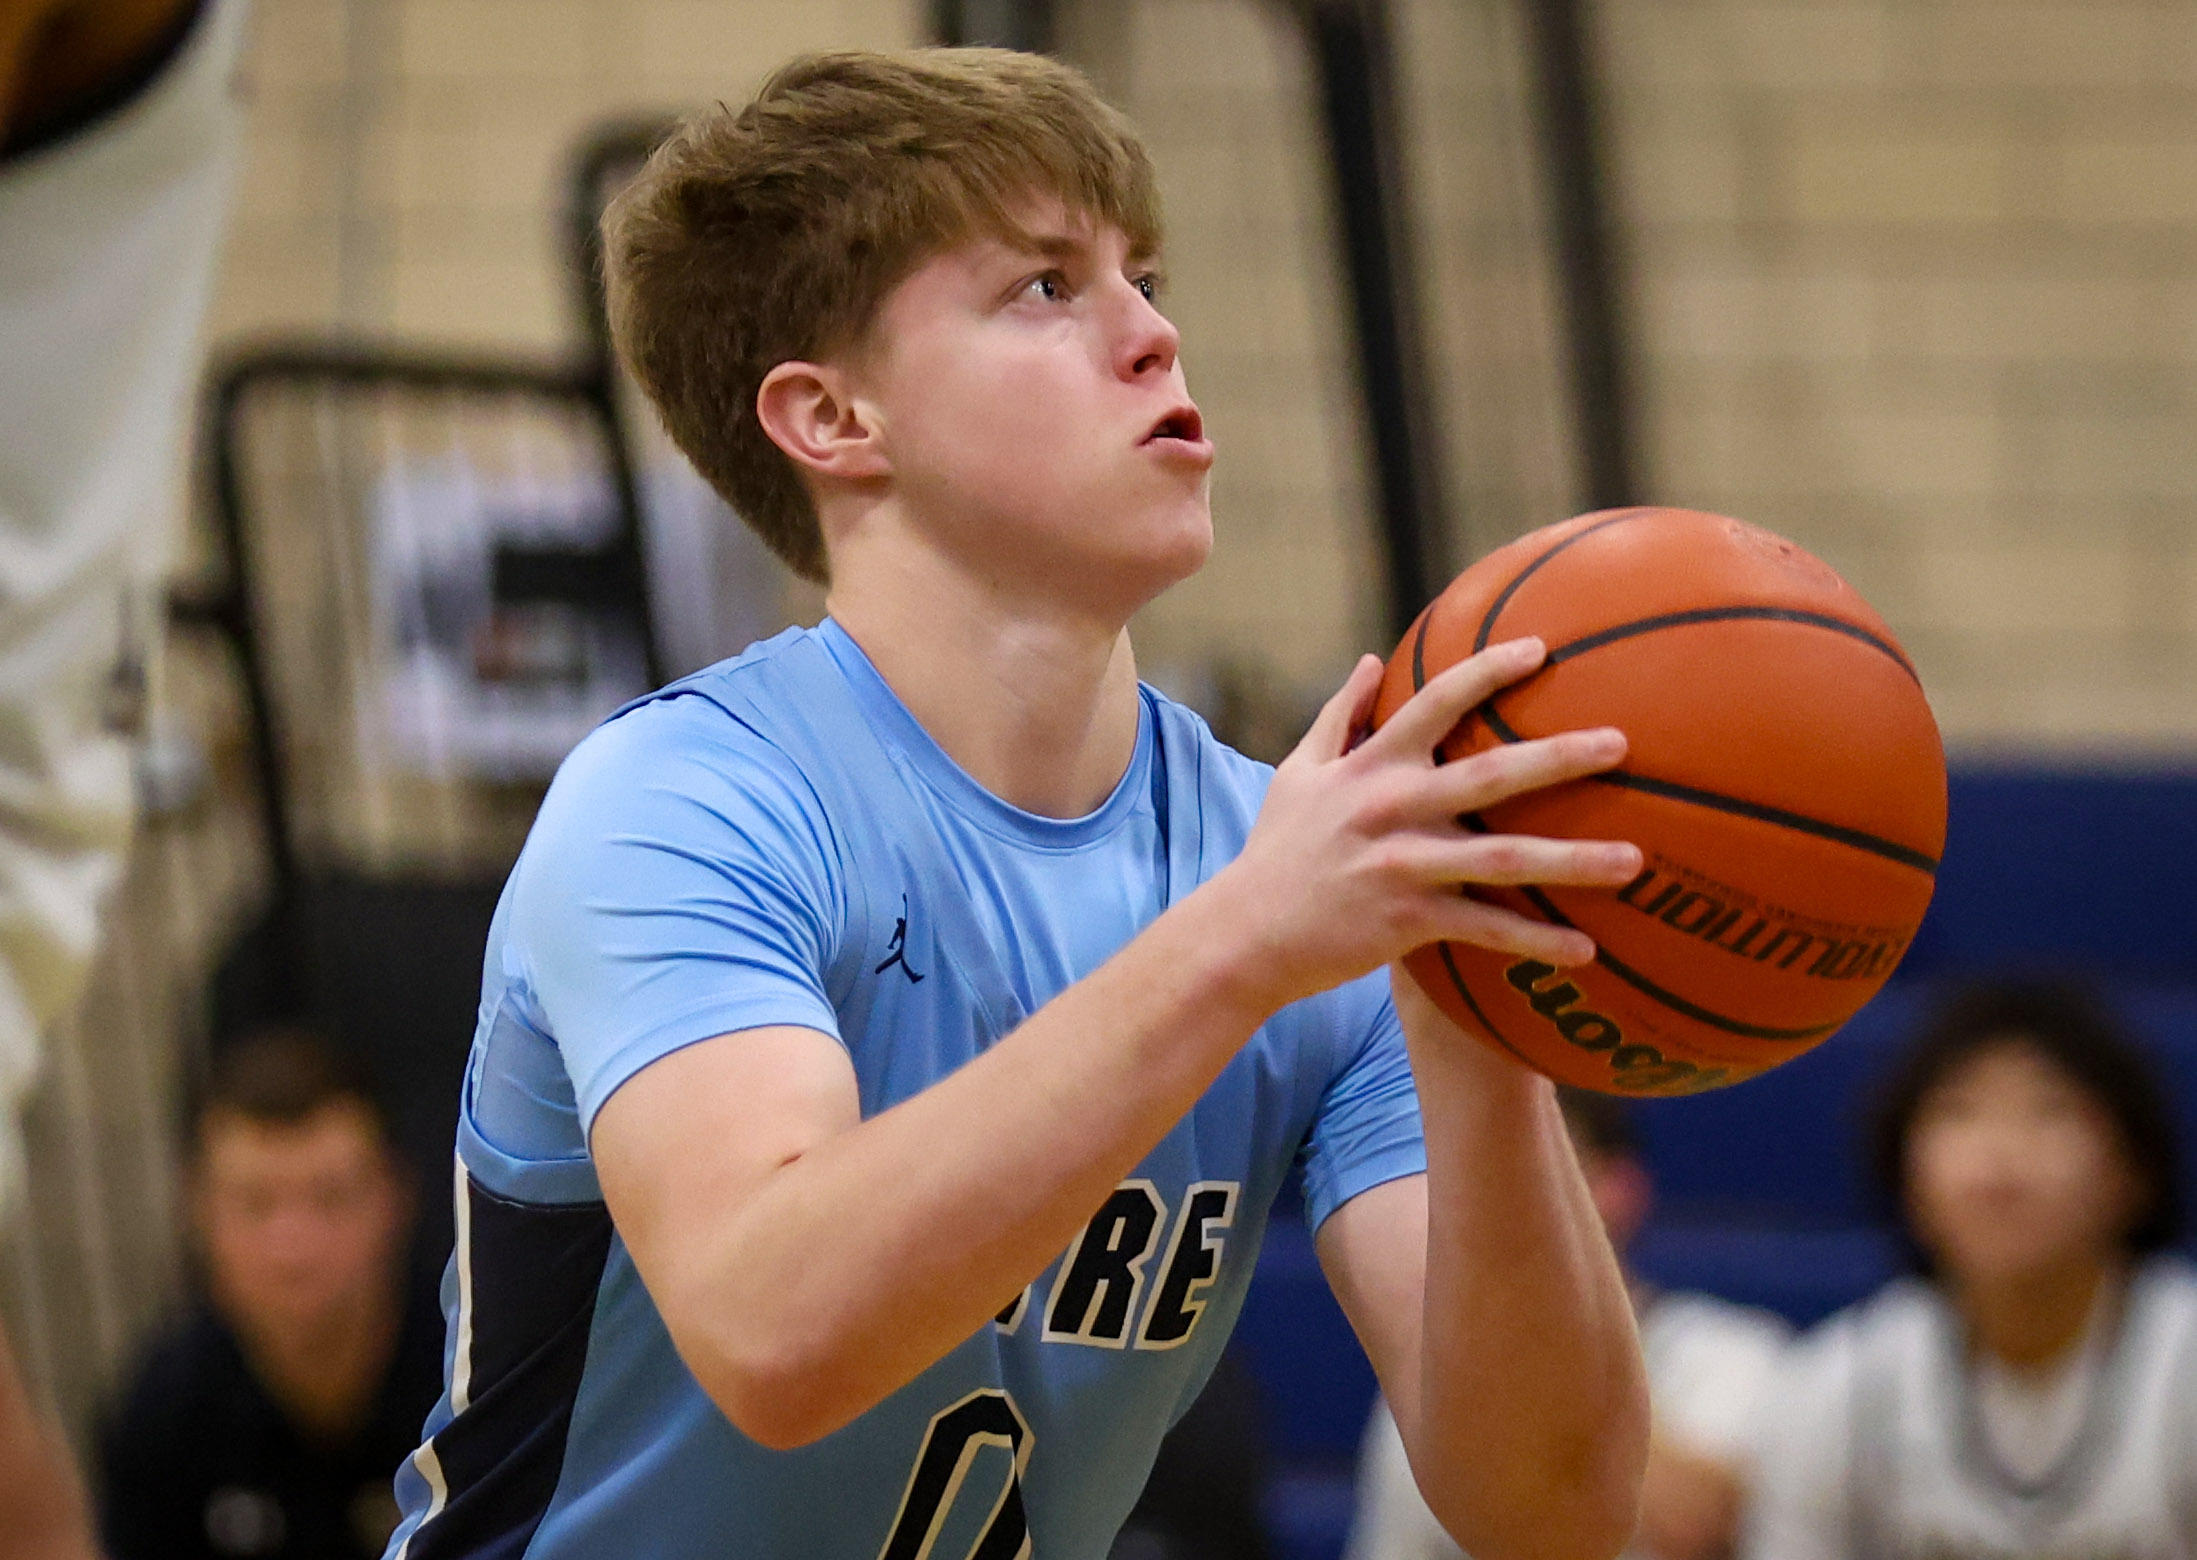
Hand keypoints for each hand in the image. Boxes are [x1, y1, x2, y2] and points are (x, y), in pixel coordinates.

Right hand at [1214, 638, 1641, 1010]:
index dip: (1488, 672)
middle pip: (1490, 775)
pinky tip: (1588, 952)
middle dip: (1559, 757)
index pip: (1435, 702)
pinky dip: (1537, 942)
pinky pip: (1485, 930)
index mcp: (1370, 766)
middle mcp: (1391, 807)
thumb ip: (1339, 716)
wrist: (1243, 934)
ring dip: (1573, 860)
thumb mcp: (1297, 773)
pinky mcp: (1406, 921)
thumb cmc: (1276, 852)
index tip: (1541, 649)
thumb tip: (1373, 659)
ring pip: (1502, 859)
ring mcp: (1402, 865)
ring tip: (1635, 860)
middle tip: (1621, 744)